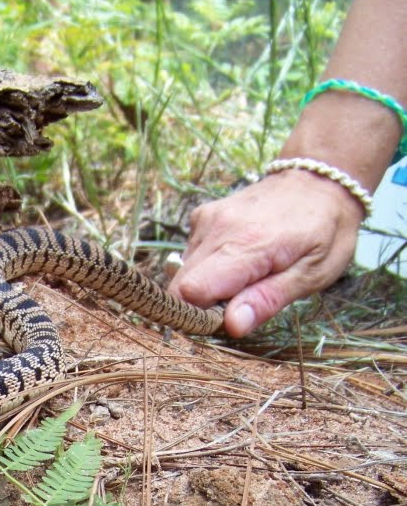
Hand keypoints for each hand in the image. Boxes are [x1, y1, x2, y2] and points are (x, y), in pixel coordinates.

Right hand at [168, 169, 364, 335]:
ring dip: (207, 286)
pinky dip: (207, 267)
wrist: (319, 179)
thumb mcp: (313, 273)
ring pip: (184, 273)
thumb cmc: (324, 230)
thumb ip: (268, 300)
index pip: (192, 292)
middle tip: (243, 300)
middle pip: (181, 287)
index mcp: (247, 244)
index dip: (203, 316)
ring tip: (246, 276)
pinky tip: (236, 258)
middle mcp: (218, 228)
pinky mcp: (201, 216)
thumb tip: (231, 325)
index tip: (229, 319)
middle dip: (203, 306)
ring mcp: (206, 219)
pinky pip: (189, 256)